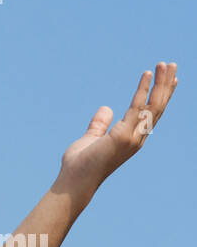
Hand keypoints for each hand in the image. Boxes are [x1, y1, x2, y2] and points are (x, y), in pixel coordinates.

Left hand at [56, 61, 177, 196]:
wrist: (73, 182)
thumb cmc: (80, 165)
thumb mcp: (90, 139)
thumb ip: (99, 124)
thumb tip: (106, 108)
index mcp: (132, 139)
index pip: (152, 114)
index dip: (161, 96)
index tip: (171, 80)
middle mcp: (137, 138)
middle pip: (158, 107)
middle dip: (166, 85)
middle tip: (172, 65)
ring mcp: (132, 137)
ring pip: (154, 104)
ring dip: (161, 83)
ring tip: (165, 64)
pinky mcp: (123, 135)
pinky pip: (137, 106)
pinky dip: (143, 89)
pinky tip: (147, 74)